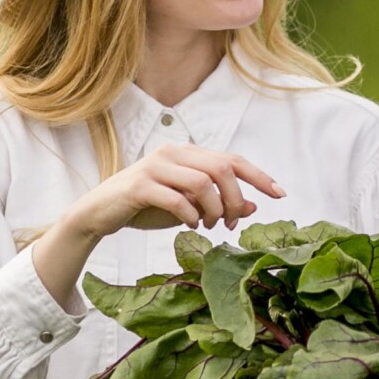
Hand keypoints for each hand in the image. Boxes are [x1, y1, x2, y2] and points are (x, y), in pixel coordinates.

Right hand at [72, 144, 283, 238]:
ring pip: (203, 182)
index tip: (280, 194)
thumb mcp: (188, 206)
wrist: (99, 214)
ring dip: (214, 209)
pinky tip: (190, 225)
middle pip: (221, 168)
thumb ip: (218, 203)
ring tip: (211, 225)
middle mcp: (172, 153)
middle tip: (232, 223)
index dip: (259, 176)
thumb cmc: (146, 208)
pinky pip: (177, 198)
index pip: (231, 159)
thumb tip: (253, 206)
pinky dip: (190, 215)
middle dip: (235, 198)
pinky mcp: (139, 185)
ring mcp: (155, 167)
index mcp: (186, 153)